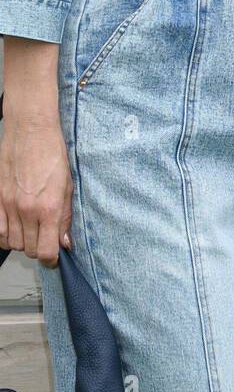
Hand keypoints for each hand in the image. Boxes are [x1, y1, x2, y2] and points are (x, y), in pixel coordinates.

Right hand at [0, 111, 73, 266]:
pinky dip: (6, 234)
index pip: (47, 251)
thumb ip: (65, 217)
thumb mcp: (68, 186)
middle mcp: (27, 211)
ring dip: (23, 241)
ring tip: (31, 230)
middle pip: (30, 250)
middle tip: (45, 238)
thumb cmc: (52, 154)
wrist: (30, 132)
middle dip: (39, 248)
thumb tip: (65, 242)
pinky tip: (15, 226)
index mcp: (49, 208)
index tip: (54, 257)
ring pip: (13, 243)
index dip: (52, 259)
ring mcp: (9, 206)